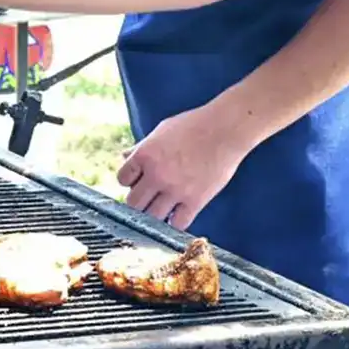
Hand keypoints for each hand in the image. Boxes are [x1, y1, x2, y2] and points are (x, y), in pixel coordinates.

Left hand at [116, 103, 253, 229]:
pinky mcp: (195, 200)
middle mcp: (157, 174)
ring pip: (152, 217)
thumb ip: (142, 146)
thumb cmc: (194, 124)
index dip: (129, 180)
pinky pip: (177, 224)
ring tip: (162, 208)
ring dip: (154, 214)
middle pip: (133, 203)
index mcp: (145, 154)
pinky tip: (177, 215)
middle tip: (148, 198)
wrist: (226, 129)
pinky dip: (175, 222)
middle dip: (138, 201)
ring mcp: (175, 190)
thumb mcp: (162, 130)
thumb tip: (124, 157)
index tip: (138, 181)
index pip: (122, 179)